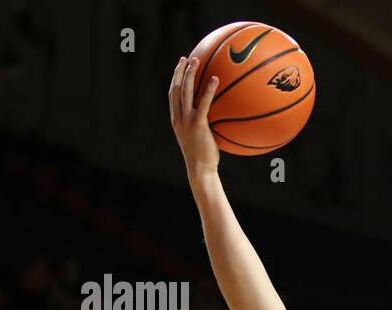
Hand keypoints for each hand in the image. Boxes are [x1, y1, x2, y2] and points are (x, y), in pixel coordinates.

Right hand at [168, 55, 219, 176]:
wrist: (200, 169)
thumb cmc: (204, 157)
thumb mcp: (200, 139)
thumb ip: (203, 126)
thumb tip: (218, 118)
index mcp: (176, 119)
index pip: (172, 95)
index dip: (175, 79)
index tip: (180, 67)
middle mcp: (178, 117)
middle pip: (176, 88)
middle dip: (180, 71)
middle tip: (186, 58)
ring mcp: (186, 120)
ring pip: (184, 91)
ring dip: (190, 74)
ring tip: (197, 61)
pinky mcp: (197, 124)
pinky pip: (203, 103)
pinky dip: (208, 89)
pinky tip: (215, 79)